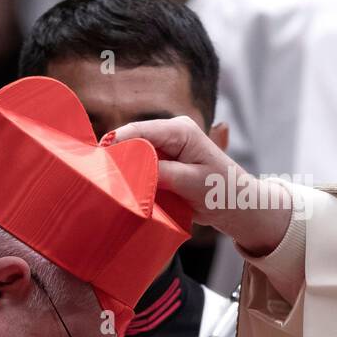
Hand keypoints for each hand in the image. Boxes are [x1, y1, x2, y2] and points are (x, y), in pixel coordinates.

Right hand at [108, 116, 292, 256]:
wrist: (238, 206)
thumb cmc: (223, 191)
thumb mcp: (192, 183)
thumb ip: (162, 174)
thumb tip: (131, 170)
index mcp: (180, 130)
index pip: (140, 130)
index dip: (117, 142)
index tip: (98, 159)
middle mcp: (171, 133)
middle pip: (132, 140)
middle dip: (117, 156)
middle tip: (100, 176)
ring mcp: (166, 147)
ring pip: (133, 153)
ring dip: (123, 168)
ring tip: (108, 183)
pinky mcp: (163, 162)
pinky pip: (140, 166)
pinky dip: (132, 176)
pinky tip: (123, 188)